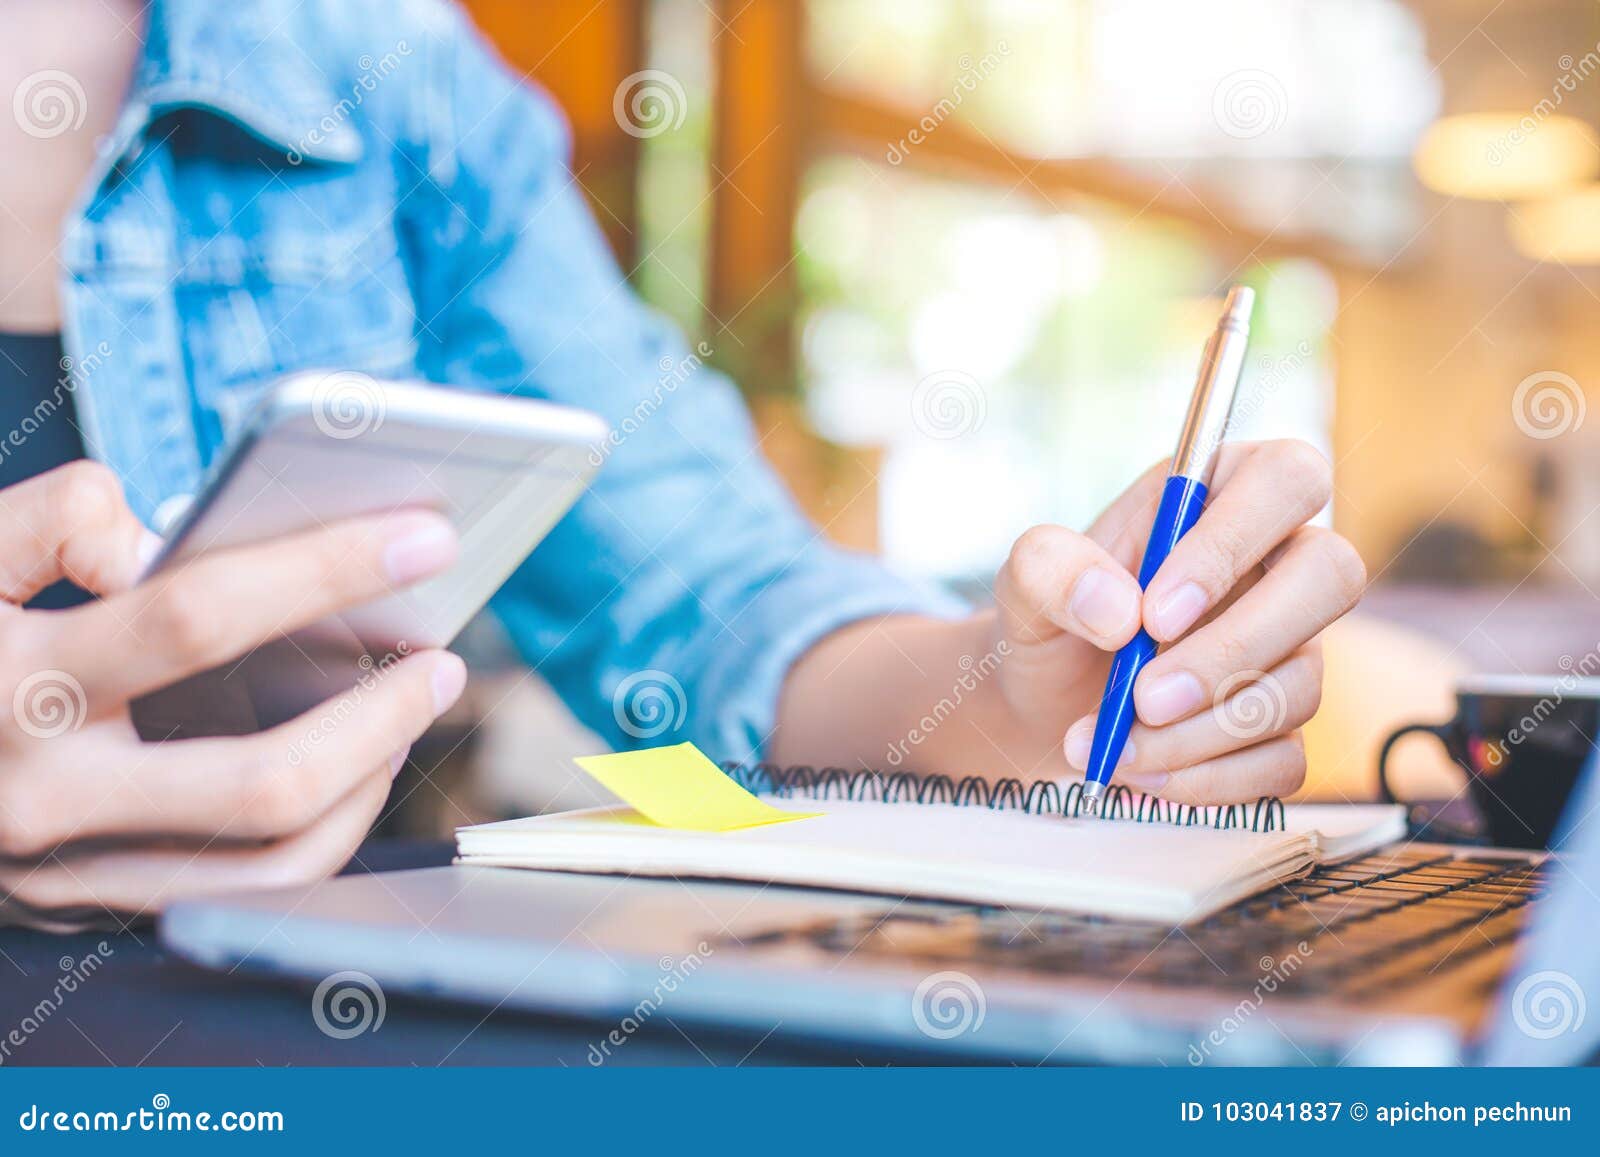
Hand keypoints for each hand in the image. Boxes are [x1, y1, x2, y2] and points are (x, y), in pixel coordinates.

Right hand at [0, 462, 464, 930]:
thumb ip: (54, 522)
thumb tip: (171, 547)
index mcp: (9, 680)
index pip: (195, 616)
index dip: (324, 568)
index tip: (421, 536)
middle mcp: (39, 795)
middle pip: (261, 782)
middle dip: (382, 720)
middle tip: (440, 663)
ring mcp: (63, 870)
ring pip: (266, 867)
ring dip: (364, 790)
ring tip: (404, 719)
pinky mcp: (81, 906)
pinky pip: (233, 892)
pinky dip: (313, 836)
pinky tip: (344, 772)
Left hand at [992, 439, 1364, 802]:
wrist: (1044, 709)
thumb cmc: (1051, 624)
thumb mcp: (1023, 584)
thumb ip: (1050, 570)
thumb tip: (1118, 608)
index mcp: (1222, 494)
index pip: (1285, 478)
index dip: (1234, 543)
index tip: (1154, 614)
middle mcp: (1274, 565)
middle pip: (1332, 576)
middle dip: (1235, 650)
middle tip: (1145, 697)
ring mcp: (1292, 647)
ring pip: (1300, 686)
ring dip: (1198, 733)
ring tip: (1112, 746)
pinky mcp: (1286, 726)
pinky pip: (1283, 761)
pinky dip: (1205, 780)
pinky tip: (1140, 776)